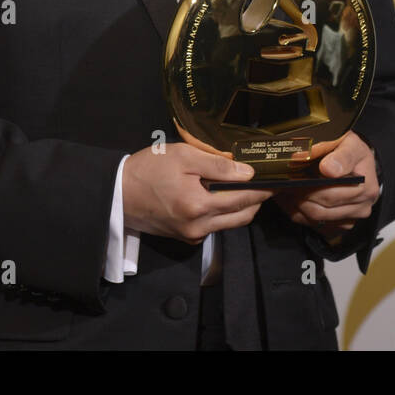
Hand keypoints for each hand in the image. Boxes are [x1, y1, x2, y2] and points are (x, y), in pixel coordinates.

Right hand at [123, 142, 272, 244]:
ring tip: (245, 186)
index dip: (262, 189)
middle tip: (263, 183)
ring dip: (241, 208)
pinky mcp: (185, 238)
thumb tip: (248, 174)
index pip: (243, 199)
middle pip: (242, 217)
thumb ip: (217, 166)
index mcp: (199, 206)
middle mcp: (199, 228)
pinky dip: (224, 213)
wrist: (118, 193)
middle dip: (256, 201)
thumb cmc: (149, 169)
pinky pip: (214, 227)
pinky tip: (221, 196)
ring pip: (230, 224)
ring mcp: (192, 236)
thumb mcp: (183, 157)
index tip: (276, 180)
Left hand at [274, 131, 380, 246]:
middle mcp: (363, 203)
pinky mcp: (344, 223)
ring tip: (285, 190)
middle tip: (284, 183)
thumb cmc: (351, 150)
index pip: (332, 192)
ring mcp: (354, 215)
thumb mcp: (348, 142)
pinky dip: (301, 214)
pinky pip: (317, 225)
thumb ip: (339, 155)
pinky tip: (292, 200)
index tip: (294, 179)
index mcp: (365, 183)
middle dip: (299, 194)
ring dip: (297, 205)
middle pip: (323, 207)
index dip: (309, 187)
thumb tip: (328, 168)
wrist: (359, 161)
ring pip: (317, 217)